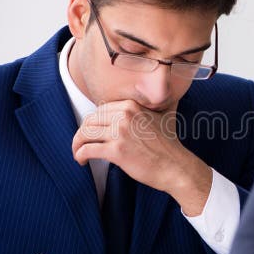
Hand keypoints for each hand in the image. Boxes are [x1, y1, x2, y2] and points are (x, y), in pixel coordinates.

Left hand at [72, 100, 211, 215]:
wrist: (176, 166)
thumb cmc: (170, 144)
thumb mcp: (166, 115)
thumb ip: (162, 101)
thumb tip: (168, 87)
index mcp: (131, 104)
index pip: (100, 110)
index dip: (93, 123)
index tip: (93, 133)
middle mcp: (124, 115)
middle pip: (90, 121)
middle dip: (81, 133)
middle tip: (81, 144)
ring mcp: (120, 132)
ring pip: (85, 134)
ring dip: (77, 144)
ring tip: (78, 153)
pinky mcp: (117, 151)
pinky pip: (88, 149)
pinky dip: (80, 155)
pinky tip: (81, 160)